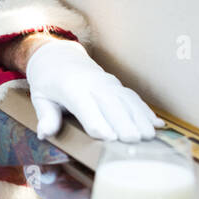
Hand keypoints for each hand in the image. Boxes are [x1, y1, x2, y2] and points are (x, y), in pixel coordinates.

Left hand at [26, 40, 162, 142]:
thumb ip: (46, 116)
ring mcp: (108, 83)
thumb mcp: (40, 98)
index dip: (97, 121)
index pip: (85, 105)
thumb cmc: (48, 83)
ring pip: (126, 100)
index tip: (108, 138)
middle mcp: (93, 83)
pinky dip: (146, 111)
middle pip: (110, 104)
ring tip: (149, 136)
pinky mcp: (117, 86)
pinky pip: (133, 98)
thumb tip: (44, 134)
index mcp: (71, 87)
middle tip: (133, 141)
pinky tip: (158, 125)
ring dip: (140, 118)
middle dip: (123, 122)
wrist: (59, 58)